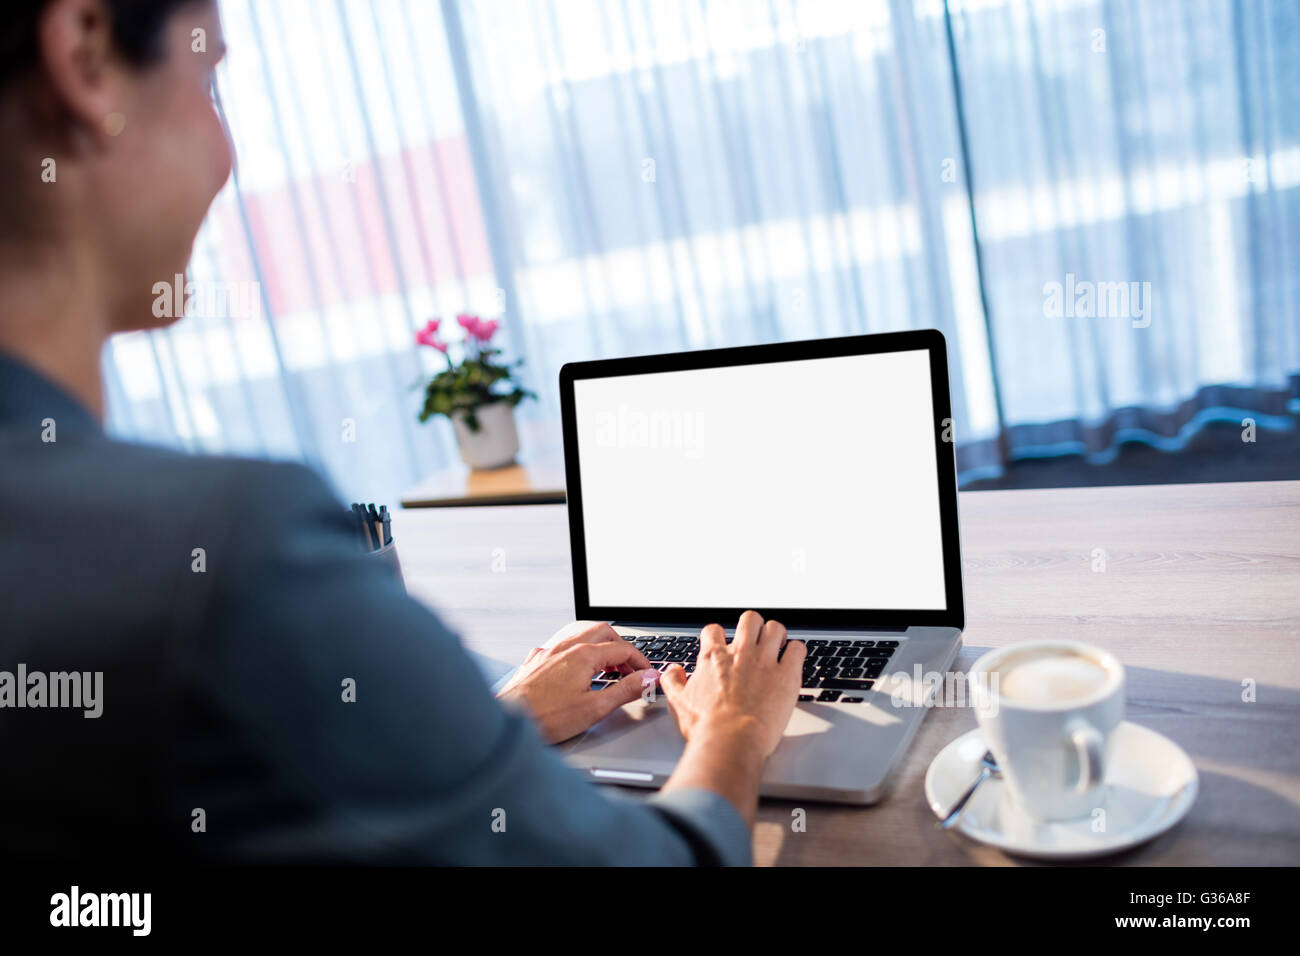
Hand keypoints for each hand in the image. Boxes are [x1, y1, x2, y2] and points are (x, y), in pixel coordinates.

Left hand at [497, 622, 658, 743]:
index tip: (648, 674)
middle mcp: (564, 647)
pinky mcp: (535, 661)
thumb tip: (647, 678)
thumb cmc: (545, 717)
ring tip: (607, 668)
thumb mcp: (595, 708)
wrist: (507, 722)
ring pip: (580, 636)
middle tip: (630, 668)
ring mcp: (547, 652)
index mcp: (583, 655)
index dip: (641, 662)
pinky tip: (575, 671)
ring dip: (600, 648)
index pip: (623, 649)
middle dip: (622, 648)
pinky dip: (577, 653)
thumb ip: (625, 690)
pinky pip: (561, 647)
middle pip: (603, 633)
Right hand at [660, 610, 803, 757]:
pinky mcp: (787, 675)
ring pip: (775, 629)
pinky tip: (793, 659)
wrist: (731, 742)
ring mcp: (765, 662)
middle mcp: (740, 654)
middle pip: (749, 620)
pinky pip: (798, 649)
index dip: (718, 636)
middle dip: (752, 626)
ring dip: (776, 635)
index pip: (714, 630)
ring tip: (777, 645)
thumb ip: (672, 682)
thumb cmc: (707, 727)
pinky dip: (797, 651)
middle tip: (754, 640)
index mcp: (713, 658)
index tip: (721, 645)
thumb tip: (673, 671)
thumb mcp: (678, 703)